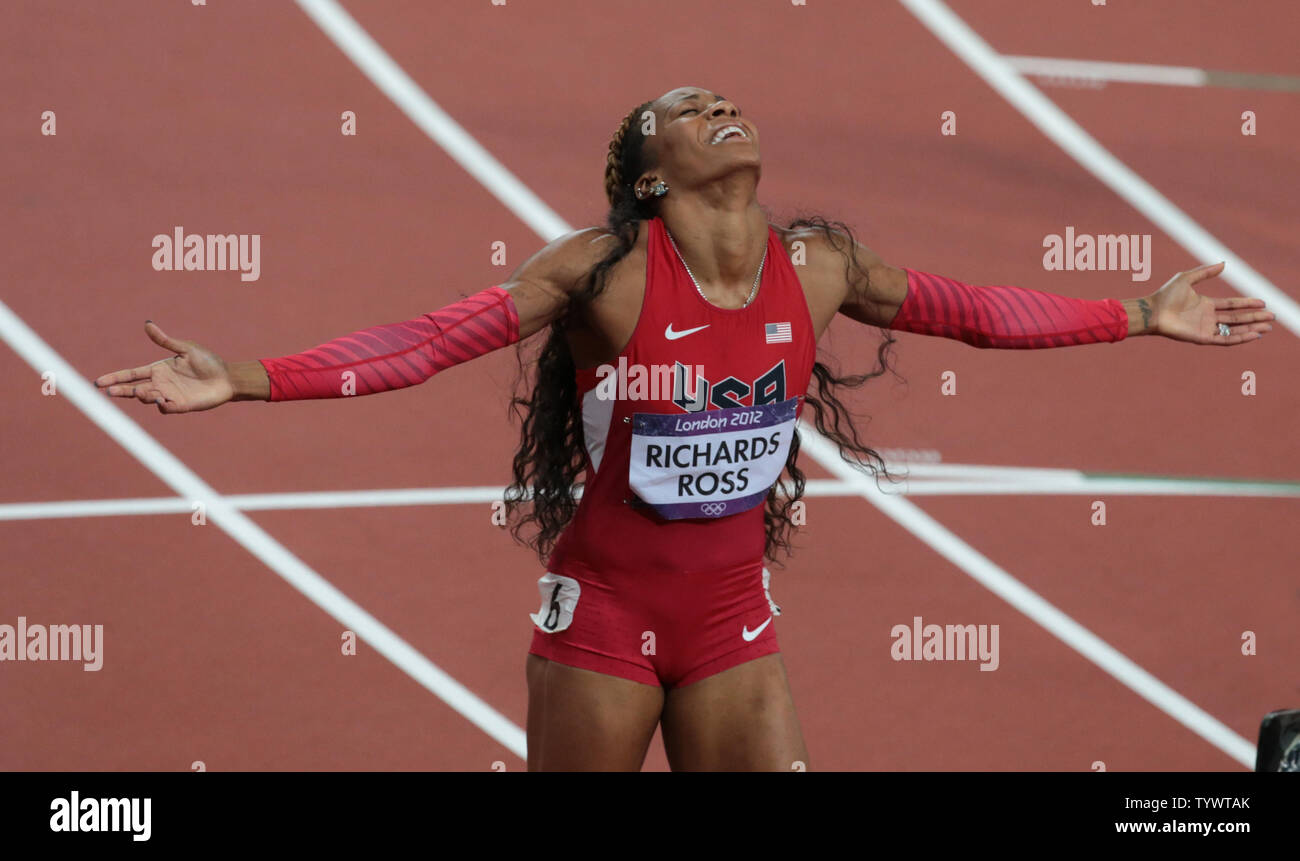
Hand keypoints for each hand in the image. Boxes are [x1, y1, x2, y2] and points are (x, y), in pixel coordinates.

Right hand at [95, 321, 234, 412]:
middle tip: (109, 392)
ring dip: (142, 395)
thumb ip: (165, 340)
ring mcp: (169, 396)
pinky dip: (161, 405)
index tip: (98, 383)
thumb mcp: (185, 348)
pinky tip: (160, 400)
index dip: (115, 378)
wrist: (227, 378)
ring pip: (148, 398)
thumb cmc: (208, 362)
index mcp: (158, 370)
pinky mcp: (181, 405)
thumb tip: (147, 323)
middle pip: (134, 389)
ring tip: (138, 391)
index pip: (131, 374)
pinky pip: (166, 408)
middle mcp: (160, 384)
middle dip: (121, 390)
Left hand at [1148, 262, 1273, 344]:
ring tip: (1267, 327)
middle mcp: (1208, 317)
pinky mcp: (1202, 338)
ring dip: (1251, 328)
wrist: (1153, 311)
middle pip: (1237, 318)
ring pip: (1234, 330)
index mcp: (1206, 304)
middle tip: (1272, 317)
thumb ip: (1205, 272)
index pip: (1232, 305)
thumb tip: (1224, 263)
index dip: (1247, 304)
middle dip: (1255, 317)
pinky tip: (1253, 334)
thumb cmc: (1166, 295)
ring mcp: (1206, 328)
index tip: (1263, 302)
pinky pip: (1225, 339)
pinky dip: (1240, 338)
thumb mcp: (1187, 278)